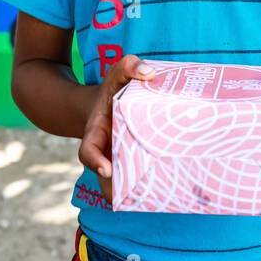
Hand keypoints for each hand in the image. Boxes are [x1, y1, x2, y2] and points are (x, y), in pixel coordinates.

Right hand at [78, 55, 154, 202]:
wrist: (111, 104)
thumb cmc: (114, 88)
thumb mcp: (118, 73)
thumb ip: (129, 66)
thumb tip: (149, 73)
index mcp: (95, 133)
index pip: (88, 152)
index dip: (95, 162)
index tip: (107, 170)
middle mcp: (105, 153)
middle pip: (107, 180)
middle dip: (120, 189)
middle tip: (140, 192)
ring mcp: (118, 162)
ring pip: (123, 188)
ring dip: (137, 193)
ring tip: (160, 193)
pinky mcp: (133, 168)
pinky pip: (138, 184)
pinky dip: (151, 189)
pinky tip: (172, 189)